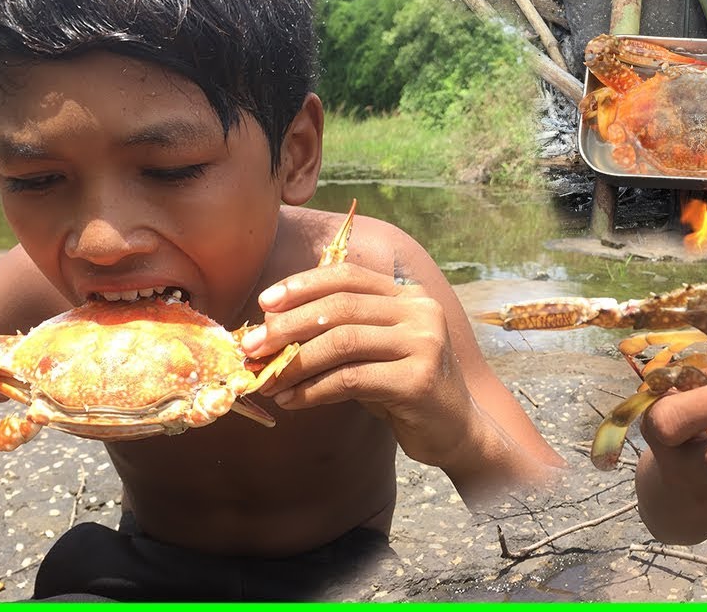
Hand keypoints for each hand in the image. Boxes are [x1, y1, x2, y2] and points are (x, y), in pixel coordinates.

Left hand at [239, 263, 477, 468]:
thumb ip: (340, 332)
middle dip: (288, 326)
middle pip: (340, 307)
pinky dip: (314, 390)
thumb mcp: (375, 351)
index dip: (303, 285)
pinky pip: (351, 379)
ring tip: (268, 380)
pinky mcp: (419, 380)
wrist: (454, 431)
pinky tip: (293, 401)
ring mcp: (424, 344)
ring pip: (342, 342)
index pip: (348, 276)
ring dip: (295, 362)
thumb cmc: (404, 390)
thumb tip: (272, 328)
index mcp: (409, 296)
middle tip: (252, 346)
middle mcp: (420, 312)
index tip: (265, 303)